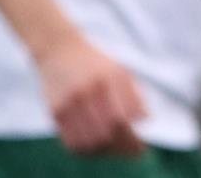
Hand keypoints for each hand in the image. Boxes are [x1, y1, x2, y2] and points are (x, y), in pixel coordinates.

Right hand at [36, 34, 148, 157]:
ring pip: (88, 142)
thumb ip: (133, 95)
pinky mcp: (55, 111)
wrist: (59, 49)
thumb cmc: (95, 62)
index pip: (120, 120)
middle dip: (121, 148)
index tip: (141, 147)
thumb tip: (145, 119)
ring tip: (115, 149)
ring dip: (104, 152)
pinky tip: (97, 147)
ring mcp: (68, 102)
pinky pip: (71, 141)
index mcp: (106, 79)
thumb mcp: (118, 70)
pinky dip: (86, 150)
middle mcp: (85, 91)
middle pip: (104, 134)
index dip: (132, 140)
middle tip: (131, 152)